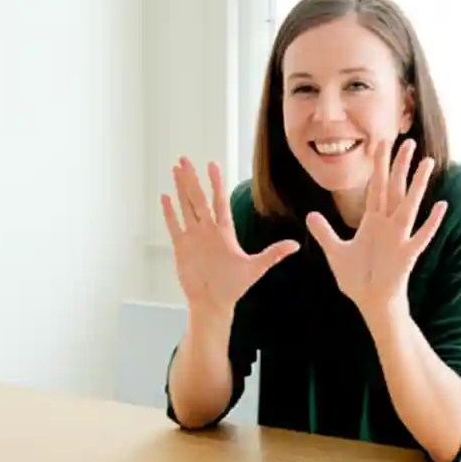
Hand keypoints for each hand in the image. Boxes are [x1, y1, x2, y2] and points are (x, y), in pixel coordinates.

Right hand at [162, 157, 298, 317]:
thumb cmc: (233, 287)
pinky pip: (174, 225)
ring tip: (175, 171)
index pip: (219, 200)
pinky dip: (170, 212)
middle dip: (192, 178)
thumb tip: (295, 245)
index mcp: (224, 231)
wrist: (213, 302)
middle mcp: (207, 230)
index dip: (216, 183)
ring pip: (186, 206)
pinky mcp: (182, 247)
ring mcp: (194, 237)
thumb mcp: (255, 268)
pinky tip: (165, 197)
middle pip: (198, 198)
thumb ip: (273, 254)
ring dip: (180, 189)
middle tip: (185, 159)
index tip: (213, 164)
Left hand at [305, 140, 446, 315]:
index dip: (379, 166)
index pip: (376, 186)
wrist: (369, 303)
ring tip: (427, 162)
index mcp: (372, 221)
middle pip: (395, 188)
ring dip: (418, 185)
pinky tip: (441, 206)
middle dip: (400, 165)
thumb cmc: (357, 278)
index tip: (381, 143)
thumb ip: (324, 232)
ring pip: (410, 205)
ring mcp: (399, 238)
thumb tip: (310, 215)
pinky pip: (421, 236)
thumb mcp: (335, 251)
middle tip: (408, 141)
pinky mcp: (407, 255)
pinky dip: (431, 222)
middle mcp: (388, 224)